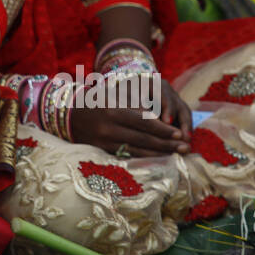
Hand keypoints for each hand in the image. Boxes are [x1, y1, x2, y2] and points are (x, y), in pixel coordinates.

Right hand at [70, 76, 190, 156]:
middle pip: (143, 138)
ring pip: (138, 149)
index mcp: (114, 109)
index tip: (180, 133)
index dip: (163, 129)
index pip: (144, 122)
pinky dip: (145, 157)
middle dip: (167, 143)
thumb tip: (160, 116)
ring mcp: (105, 141)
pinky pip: (128, 155)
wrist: (69, 114)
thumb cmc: (97, 101)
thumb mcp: (114, 96)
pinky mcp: (103, 150)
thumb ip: (134, 104)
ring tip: (177, 154)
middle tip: (185, 147)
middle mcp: (109, 127)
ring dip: (160, 153)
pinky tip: (158, 158)